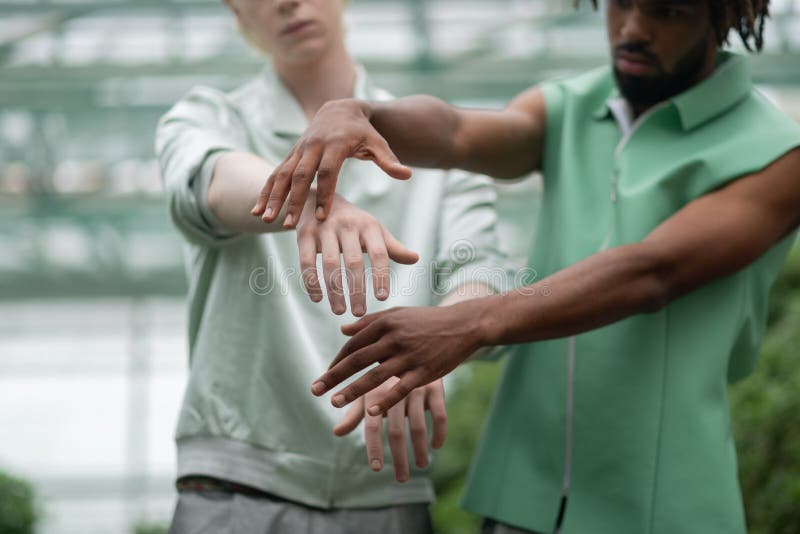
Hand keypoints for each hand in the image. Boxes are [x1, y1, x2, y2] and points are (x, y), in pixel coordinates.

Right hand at [250, 99, 411, 228]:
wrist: (339, 109)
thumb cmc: (363, 132)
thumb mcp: (378, 143)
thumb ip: (389, 160)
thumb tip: (406, 174)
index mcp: (335, 145)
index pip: (328, 172)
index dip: (325, 194)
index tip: (323, 218)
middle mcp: (313, 146)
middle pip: (300, 176)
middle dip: (294, 201)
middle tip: (289, 224)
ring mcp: (299, 150)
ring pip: (282, 175)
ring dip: (273, 197)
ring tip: (266, 218)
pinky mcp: (291, 155)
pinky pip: (275, 173)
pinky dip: (266, 191)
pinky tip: (257, 210)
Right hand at [296, 192, 417, 315]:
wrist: (320, 199)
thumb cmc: (354, 222)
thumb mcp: (374, 231)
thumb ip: (392, 247)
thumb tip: (416, 259)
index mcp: (369, 226)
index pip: (379, 253)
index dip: (380, 276)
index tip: (382, 298)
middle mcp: (347, 225)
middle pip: (353, 261)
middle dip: (356, 289)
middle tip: (359, 313)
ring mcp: (324, 228)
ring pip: (329, 264)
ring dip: (334, 290)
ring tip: (339, 311)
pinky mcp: (304, 233)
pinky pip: (306, 261)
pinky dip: (311, 282)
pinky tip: (317, 299)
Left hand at [311, 305, 485, 413]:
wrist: (464, 324)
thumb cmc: (427, 320)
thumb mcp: (398, 313)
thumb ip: (370, 321)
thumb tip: (343, 328)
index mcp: (386, 323)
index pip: (354, 344)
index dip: (337, 361)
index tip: (324, 376)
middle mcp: (395, 338)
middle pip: (358, 359)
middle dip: (334, 376)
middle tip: (314, 390)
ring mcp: (410, 355)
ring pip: (375, 376)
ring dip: (353, 390)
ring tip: (334, 402)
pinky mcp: (426, 372)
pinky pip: (401, 388)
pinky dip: (385, 400)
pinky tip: (371, 413)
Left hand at [333, 378, 446, 482]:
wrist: (415, 338)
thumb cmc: (385, 370)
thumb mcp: (369, 388)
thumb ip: (355, 412)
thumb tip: (336, 433)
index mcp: (374, 390)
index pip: (371, 425)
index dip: (373, 447)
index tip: (375, 468)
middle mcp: (394, 389)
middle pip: (395, 431)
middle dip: (398, 458)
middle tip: (401, 479)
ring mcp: (416, 387)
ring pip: (418, 426)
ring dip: (419, 450)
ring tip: (420, 466)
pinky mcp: (436, 385)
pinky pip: (440, 414)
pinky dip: (439, 432)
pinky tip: (436, 446)